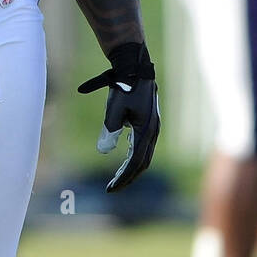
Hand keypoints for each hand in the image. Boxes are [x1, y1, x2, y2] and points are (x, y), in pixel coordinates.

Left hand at [78, 41, 159, 191]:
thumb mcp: (114, 110)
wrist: (134, 67)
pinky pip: (142, 145)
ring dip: (130, 167)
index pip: (135, 162)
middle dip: (128, 176)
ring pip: (143, 154)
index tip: (110, 188)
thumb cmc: (124, 87)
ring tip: (118, 177)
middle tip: (113, 187)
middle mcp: (153, 131)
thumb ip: (109, 131)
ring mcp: (152, 127)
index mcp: (147, 131)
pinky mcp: (148, 122)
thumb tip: (104, 151)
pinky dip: (133, 155)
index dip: (123, 177)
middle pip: (142, 162)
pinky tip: (124, 159)